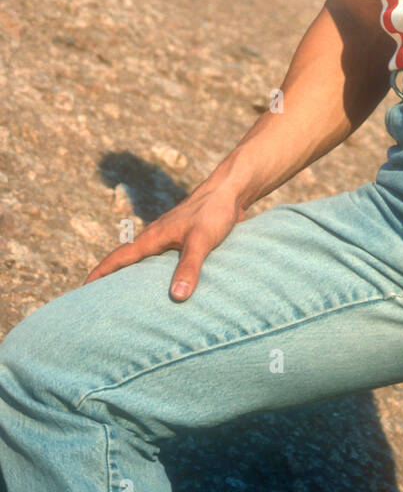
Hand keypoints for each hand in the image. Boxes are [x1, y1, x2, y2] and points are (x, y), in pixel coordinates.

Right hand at [83, 180, 248, 299]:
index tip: (82, 289)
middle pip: (128, 261)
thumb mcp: (201, 241)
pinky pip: (165, 260)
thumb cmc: (214, 211)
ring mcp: (171, 237)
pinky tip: (167, 286)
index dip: (100, 273)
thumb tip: (176, 297)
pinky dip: (158, 273)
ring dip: (136, 276)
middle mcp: (157, 237)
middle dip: (112, 279)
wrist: (232, 190)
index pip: (119, 257)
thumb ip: (189, 267)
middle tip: (98, 302)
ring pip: (146, 260)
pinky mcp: (185, 239)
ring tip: (129, 299)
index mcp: (153, 237)